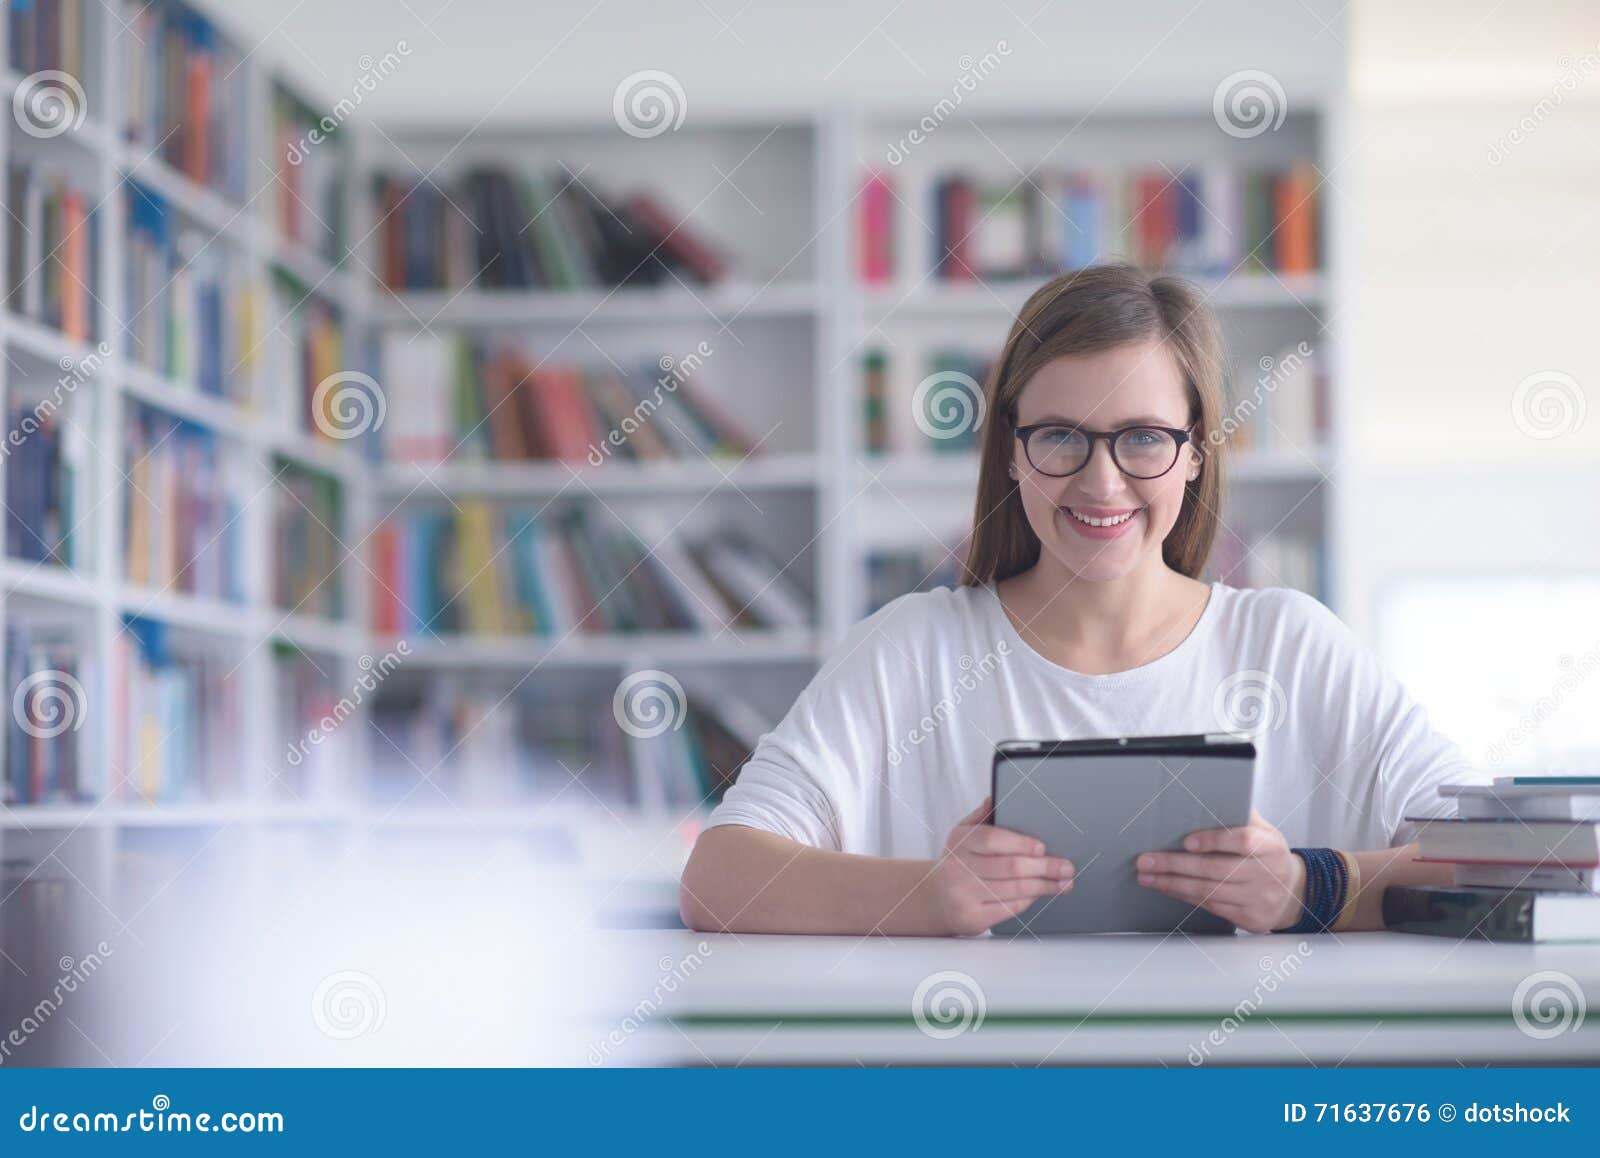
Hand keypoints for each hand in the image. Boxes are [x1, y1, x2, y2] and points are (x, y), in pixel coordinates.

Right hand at [927, 797, 1074, 934]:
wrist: (933, 898)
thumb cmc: (958, 862)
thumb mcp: (962, 835)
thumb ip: (982, 816)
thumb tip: (996, 796)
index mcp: (959, 841)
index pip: (991, 839)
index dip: (1020, 843)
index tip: (1042, 847)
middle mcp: (958, 868)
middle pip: (1010, 867)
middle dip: (1044, 868)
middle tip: (1067, 868)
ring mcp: (964, 895)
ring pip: (1015, 890)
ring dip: (1044, 886)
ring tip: (1063, 883)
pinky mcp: (973, 917)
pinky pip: (1010, 908)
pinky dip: (1030, 900)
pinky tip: (1040, 894)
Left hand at [1134, 808, 1305, 933]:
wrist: (1293, 892)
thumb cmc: (1268, 854)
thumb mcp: (1263, 830)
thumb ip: (1238, 812)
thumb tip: (1208, 787)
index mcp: (1270, 846)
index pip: (1243, 841)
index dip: (1214, 840)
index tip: (1186, 841)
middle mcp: (1267, 873)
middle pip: (1217, 870)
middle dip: (1175, 865)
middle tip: (1146, 860)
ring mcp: (1259, 899)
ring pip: (1209, 892)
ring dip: (1172, 884)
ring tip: (1146, 875)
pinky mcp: (1250, 919)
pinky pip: (1211, 907)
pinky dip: (1184, 896)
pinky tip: (1166, 887)